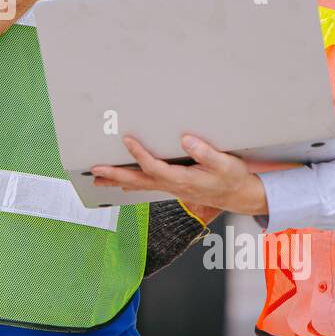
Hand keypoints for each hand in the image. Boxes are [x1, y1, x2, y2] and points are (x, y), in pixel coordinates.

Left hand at [91, 134, 270, 215]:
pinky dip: (130, 183)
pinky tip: (121, 183)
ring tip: (97, 178)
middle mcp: (173, 186)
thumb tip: (186, 140)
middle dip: (115, 174)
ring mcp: (171, 188)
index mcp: (183, 180)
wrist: (239, 196)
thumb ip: (206, 153)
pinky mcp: (173, 186)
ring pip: (139, 184)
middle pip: (138, 180)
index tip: (127, 139)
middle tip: (95, 170)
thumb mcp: (225, 164)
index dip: (139, 154)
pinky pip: (146, 185)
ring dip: (117, 180)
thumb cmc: (232, 178)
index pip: (154, 167)